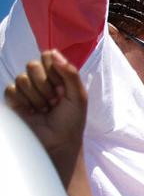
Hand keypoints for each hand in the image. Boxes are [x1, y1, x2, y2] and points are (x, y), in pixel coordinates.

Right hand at [4, 50, 87, 185]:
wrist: (59, 143)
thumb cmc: (72, 121)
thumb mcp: (79, 96)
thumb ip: (70, 73)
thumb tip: (53, 52)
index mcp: (56, 75)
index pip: (47, 56)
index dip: (55, 72)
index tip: (64, 90)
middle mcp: (39, 79)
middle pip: (32, 65)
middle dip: (46, 87)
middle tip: (55, 102)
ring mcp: (25, 89)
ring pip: (22, 79)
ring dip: (37, 98)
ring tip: (45, 110)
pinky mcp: (13, 100)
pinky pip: (12, 90)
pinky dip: (24, 103)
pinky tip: (32, 113)